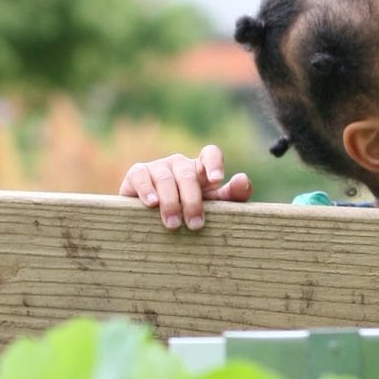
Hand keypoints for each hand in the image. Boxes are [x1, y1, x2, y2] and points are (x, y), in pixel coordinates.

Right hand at [119, 145, 251, 230]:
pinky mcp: (137, 173)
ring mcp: (158, 167)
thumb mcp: (213, 206)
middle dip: (193, 201)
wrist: (150, 219)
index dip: (214, 163)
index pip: (210, 153)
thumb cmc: (188, 212)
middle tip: (195, 225)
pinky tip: (152, 203)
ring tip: (174, 224)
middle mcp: (179, 164)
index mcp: (200, 169)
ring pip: (166, 178)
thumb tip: (242, 179)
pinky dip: (147, 190)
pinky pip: (141, 176)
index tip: (216, 181)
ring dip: (171, 203)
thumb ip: (232, 196)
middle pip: (188, 174)